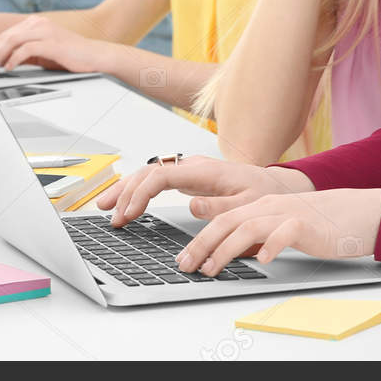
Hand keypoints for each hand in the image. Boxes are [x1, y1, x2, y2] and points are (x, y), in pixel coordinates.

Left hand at [0, 16, 101, 74]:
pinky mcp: (52, 42)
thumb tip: (3, 61)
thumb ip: (24, 53)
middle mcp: (38, 23)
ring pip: (12, 40)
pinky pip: (26, 49)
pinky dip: (14, 58)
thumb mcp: (42, 53)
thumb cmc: (70, 56)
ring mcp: (45, 31)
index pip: (6, 34)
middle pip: (6, 36)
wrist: (95, 56)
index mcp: (35, 23)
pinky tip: (9, 67)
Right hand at [98, 155, 311, 225]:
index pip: (161, 176)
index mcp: (204, 170)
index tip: (129, 214)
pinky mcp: (186, 178)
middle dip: (124, 192)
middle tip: (108, 214)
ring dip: (125, 190)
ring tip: (105, 207)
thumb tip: (192, 205)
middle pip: (148, 172)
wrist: (274, 186)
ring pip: (147, 174)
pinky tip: (126, 202)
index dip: (141, 194)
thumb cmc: (263, 195)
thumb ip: (221, 206)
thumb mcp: (248, 205)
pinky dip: (137, 190)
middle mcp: (191, 166)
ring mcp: (187, 170)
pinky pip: (155, 180)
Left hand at [167, 188, 380, 275]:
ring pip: (248, 228)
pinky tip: (262, 260)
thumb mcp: (278, 226)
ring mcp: (286, 214)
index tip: (183, 259)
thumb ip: (253, 234)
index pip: (220, 220)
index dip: (198, 240)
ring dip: (226, 249)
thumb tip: (226, 253)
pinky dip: (271, 246)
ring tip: (213, 268)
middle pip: (226, 222)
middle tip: (187, 266)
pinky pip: (284, 233)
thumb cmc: (314, 223)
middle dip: (202, 245)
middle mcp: (267, 207)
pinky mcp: (306, 225)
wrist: (353, 213)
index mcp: (258, 206)